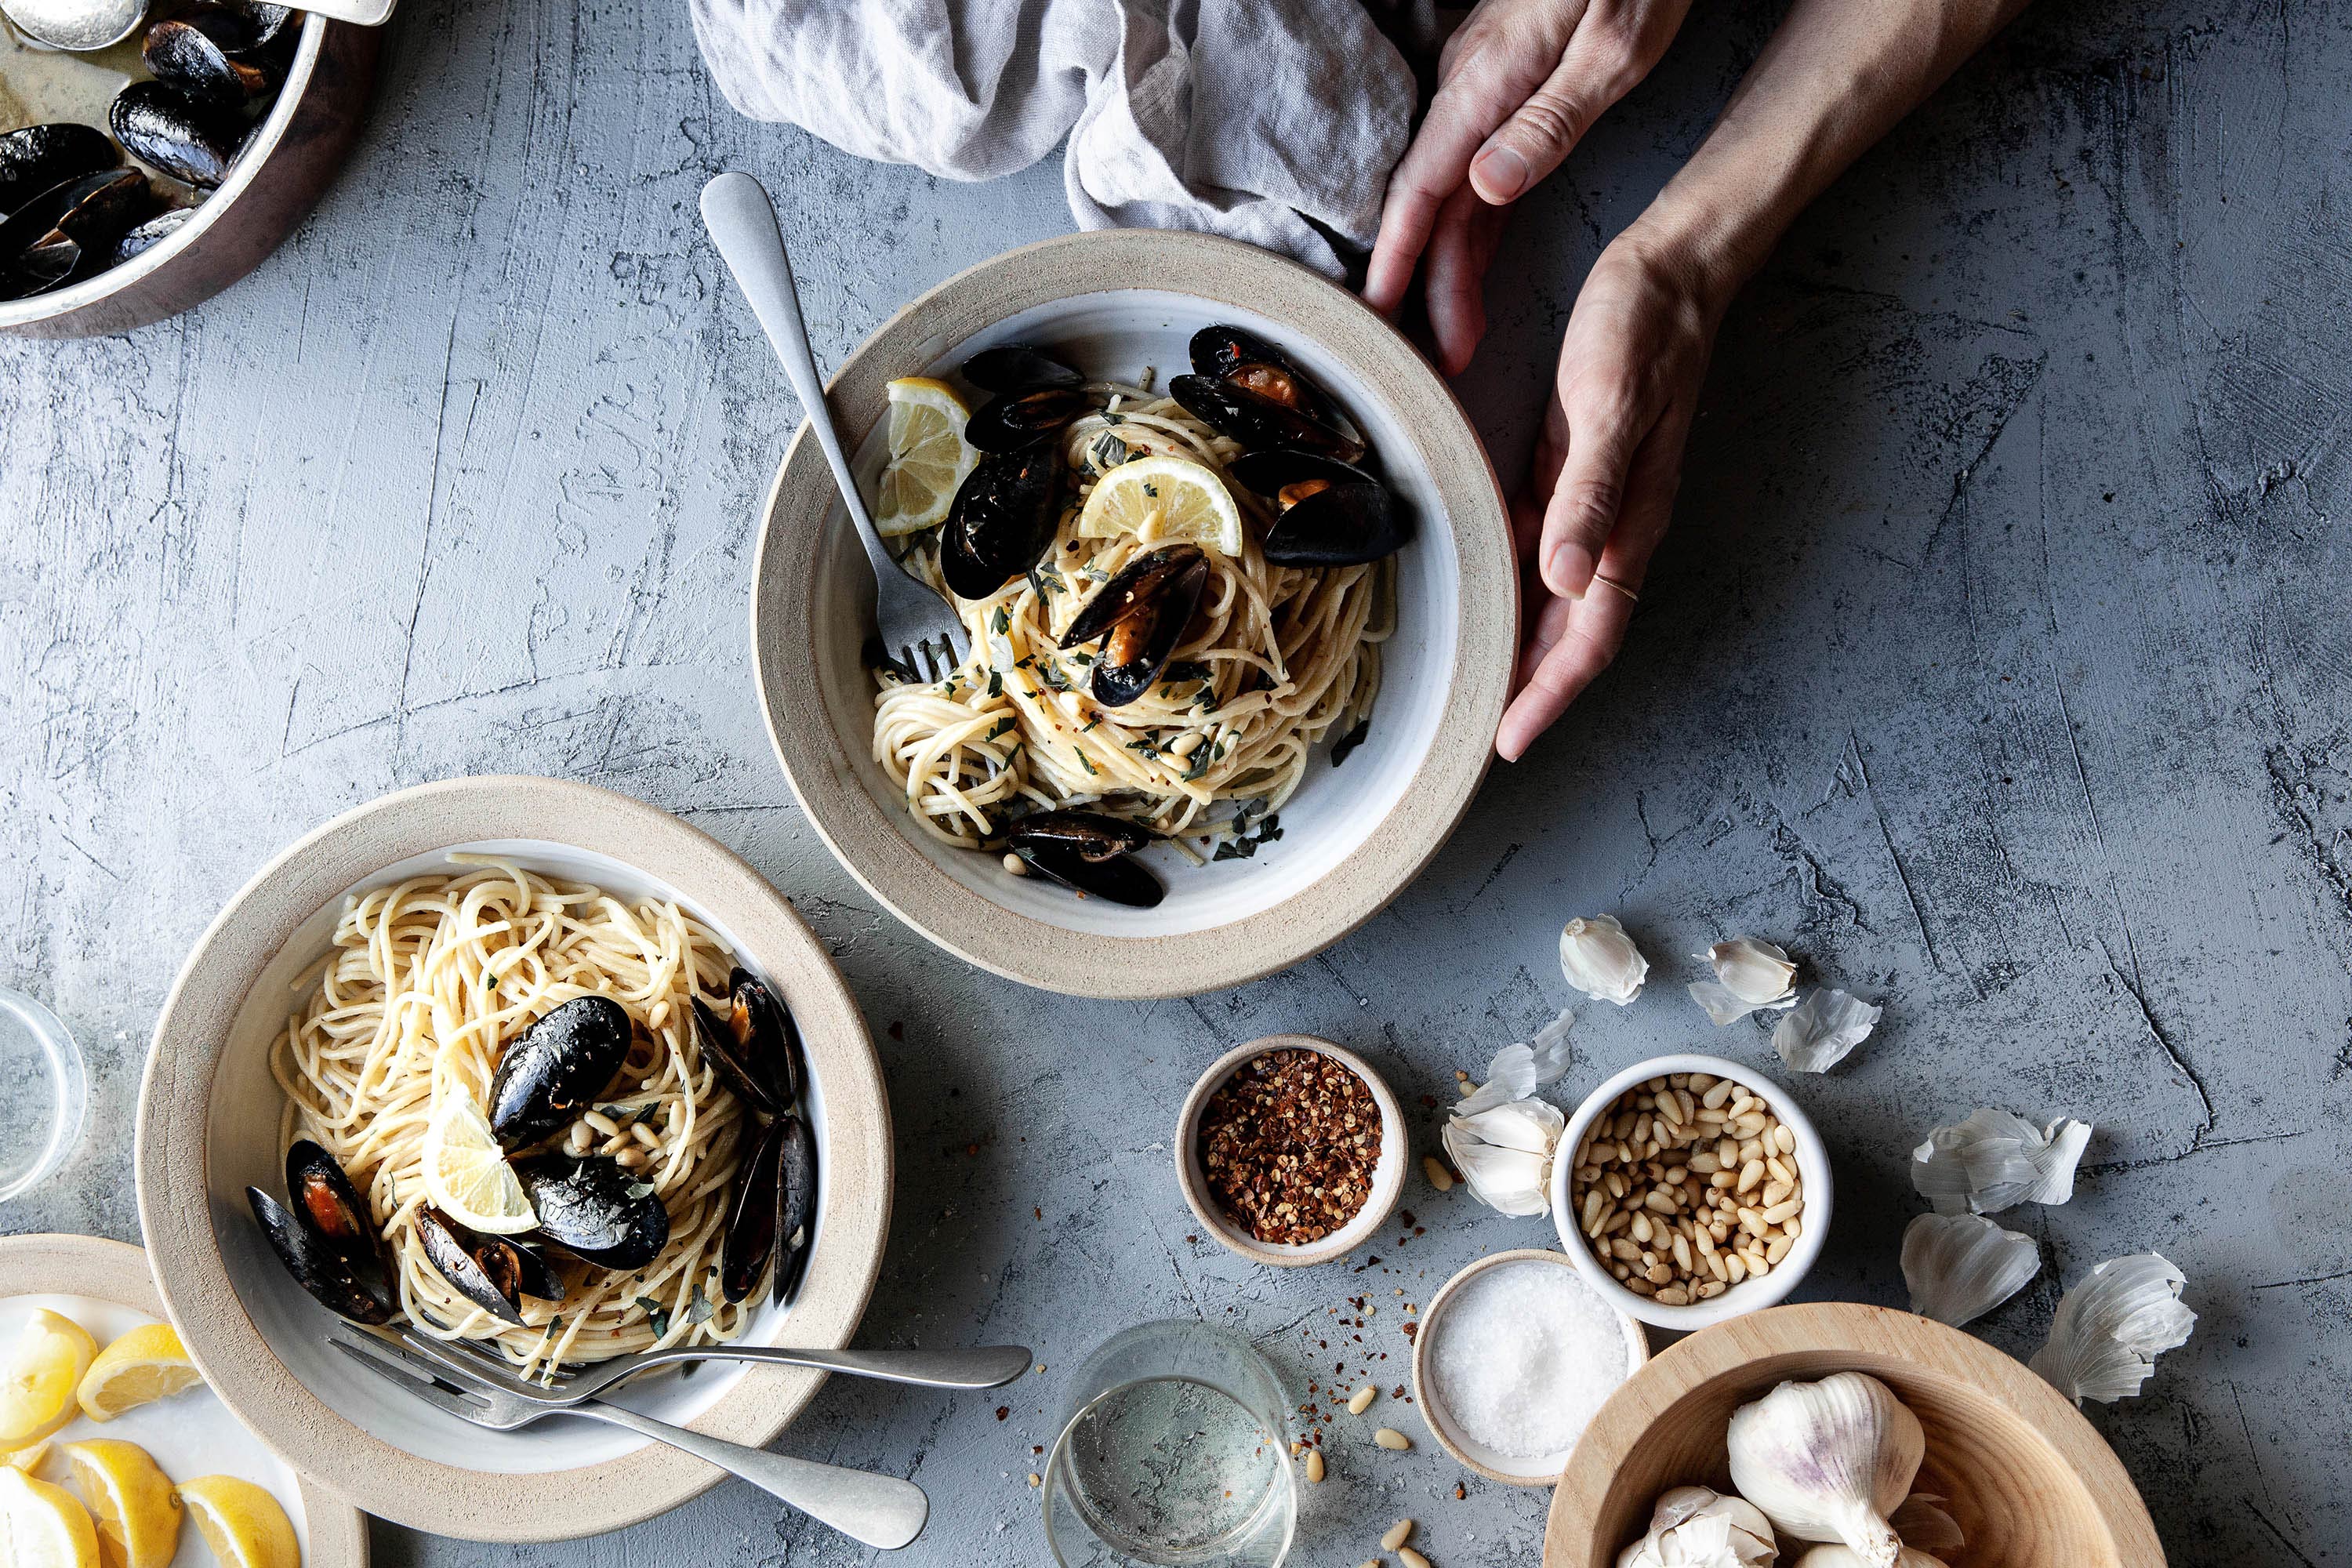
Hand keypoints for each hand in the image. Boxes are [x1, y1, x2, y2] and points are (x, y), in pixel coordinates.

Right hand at [1364, 0, 1692, 374]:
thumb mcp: (1613, 46)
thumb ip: (1550, 120)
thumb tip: (1486, 188)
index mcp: (1487, 80)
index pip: (1425, 186)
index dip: (1400, 258)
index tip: (1382, 316)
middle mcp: (1470, 85)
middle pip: (1436, 202)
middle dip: (1433, 285)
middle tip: (1445, 358)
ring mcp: (1482, 84)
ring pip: (1452, 191)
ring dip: (1454, 264)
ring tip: (1461, 336)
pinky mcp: (1501, 85)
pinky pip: (1472, 169)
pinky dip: (1472, 225)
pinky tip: (1474, 269)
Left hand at [1496, 230, 1724, 760]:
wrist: (1671, 271)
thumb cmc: (1642, 331)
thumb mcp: (1609, 408)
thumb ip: (1588, 496)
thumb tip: (1564, 581)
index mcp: (1627, 522)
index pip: (1590, 635)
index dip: (1550, 692)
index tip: (1510, 740)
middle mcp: (1614, 524)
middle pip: (1574, 631)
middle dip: (1534, 687)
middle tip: (1485, 732)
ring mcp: (1596, 500)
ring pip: (1559, 597)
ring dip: (1525, 642)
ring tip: (1480, 683)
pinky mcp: (1575, 469)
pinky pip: (1544, 548)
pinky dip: (1517, 582)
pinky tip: (1485, 592)